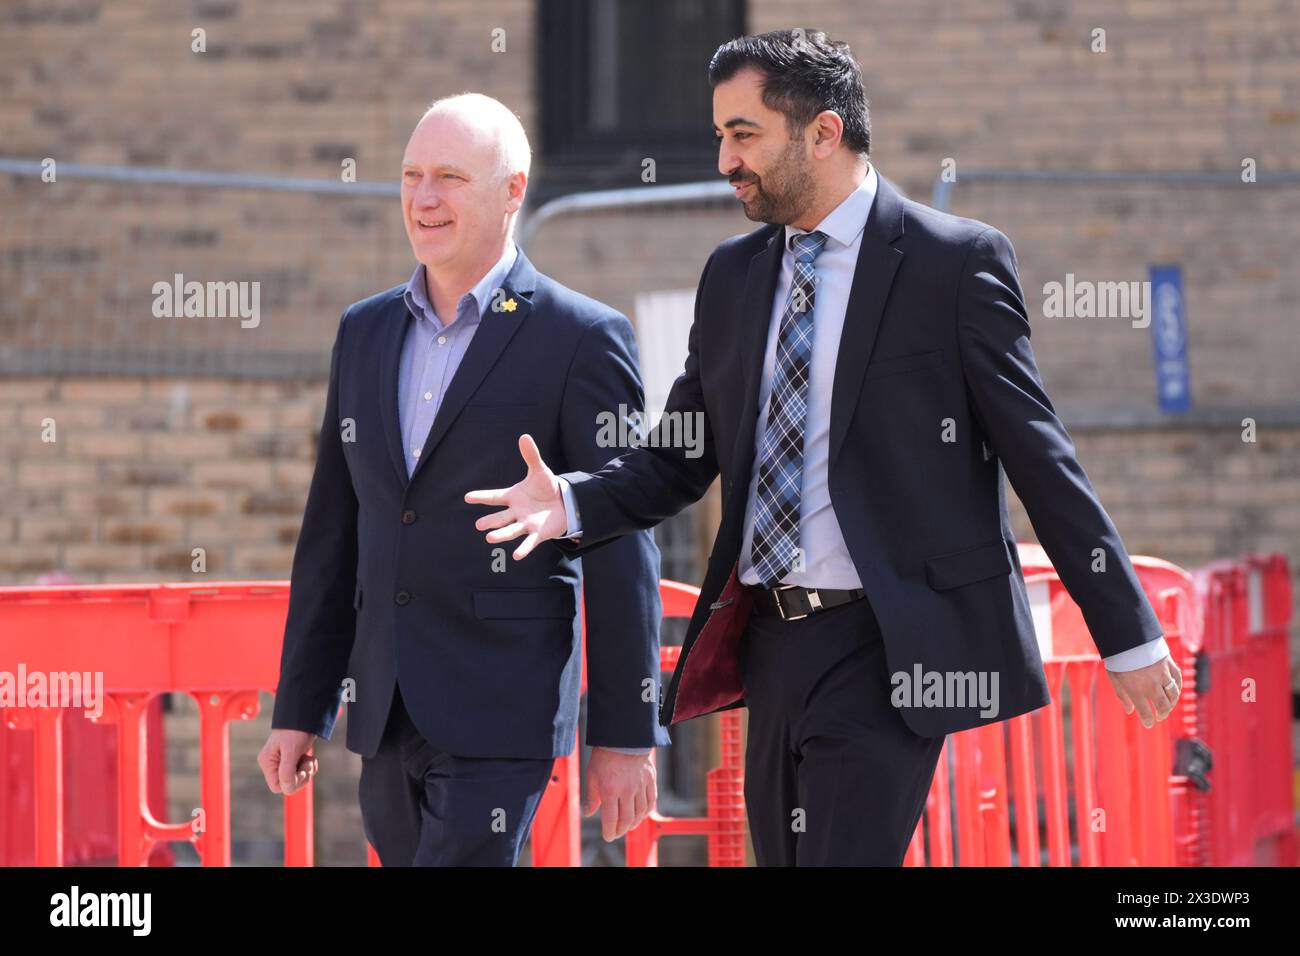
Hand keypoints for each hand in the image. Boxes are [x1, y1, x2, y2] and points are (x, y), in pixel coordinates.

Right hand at [258, 729, 318, 794]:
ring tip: (309, 758)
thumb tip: (286, 789)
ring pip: (296, 779)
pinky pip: (301, 773)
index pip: (277, 786)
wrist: (306, 714)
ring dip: (306, 771)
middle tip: (308, 763)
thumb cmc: (296, 730)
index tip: (301, 771)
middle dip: (301, 777)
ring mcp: (282, 762)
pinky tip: (310, 758)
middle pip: (288, 784)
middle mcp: (273, 764)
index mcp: (268, 762)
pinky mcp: (292, 760)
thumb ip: (287, 771)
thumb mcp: (291, 751)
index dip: (291, 783)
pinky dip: (309, 767)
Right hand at [464, 434, 567, 559]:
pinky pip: (529, 542)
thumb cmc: (546, 488)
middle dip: (490, 521)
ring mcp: (526, 523)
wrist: (563, 502)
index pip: (494, 497)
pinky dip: (523, 549)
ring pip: (511, 530)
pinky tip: (516, 556)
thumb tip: (524, 436)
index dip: (482, 497)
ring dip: (501, 535)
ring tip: (490, 538)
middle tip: (479, 525)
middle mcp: (516, 512)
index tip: (468, 497)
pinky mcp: (538, 533)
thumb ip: (531, 456)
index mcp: (513, 496)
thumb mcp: (540, 471)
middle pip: (500, 517)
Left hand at [585, 748, 656, 840]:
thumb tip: (588, 813)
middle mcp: (627, 790)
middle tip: (616, 833)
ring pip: (640, 813)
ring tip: (627, 826)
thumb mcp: (592, 775)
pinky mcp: (650, 780)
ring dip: (633, 823)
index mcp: (610, 790)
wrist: (624, 736)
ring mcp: (641, 785)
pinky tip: (640, 815)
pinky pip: (651, 802)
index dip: (609, 831)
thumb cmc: (605, 755)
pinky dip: (645, 812)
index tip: (607, 836)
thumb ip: (591, 796)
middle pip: (626, 819)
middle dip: (620, 830)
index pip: (611, 819)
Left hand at [1105, 654, 1182, 727]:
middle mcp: (1151, 685)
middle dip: (1162, 714)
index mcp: (1136, 690)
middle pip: (1163, 706)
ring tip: (1167, 706)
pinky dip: (1177, 687)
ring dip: (1171, 703)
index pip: (1146, 713)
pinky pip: (1177, 680)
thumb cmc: (1118, 658)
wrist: (1127, 636)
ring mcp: (1162, 675)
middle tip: (1159, 716)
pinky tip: (1174, 691)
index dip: (1148, 721)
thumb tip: (1130, 710)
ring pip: (1173, 695)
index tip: (1149, 723)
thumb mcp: (1114, 678)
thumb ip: (1122, 695)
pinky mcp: (1169, 664)